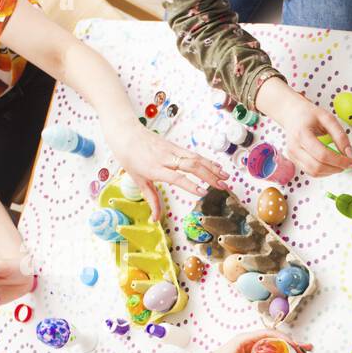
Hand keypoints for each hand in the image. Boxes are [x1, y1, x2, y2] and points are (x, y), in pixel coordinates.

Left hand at [104, 120, 228, 212]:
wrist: (125, 134)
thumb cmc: (130, 158)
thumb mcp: (138, 180)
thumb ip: (151, 199)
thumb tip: (156, 218)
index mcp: (154, 169)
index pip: (176, 177)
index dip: (190, 185)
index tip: (204, 193)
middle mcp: (165, 158)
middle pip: (191, 166)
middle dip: (209, 176)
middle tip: (223, 186)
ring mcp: (172, 150)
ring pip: (195, 158)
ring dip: (212, 168)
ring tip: (226, 177)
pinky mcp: (175, 146)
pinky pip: (193, 154)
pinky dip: (207, 161)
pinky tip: (217, 167)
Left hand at [196, 330, 309, 352]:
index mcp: (245, 339)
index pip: (269, 334)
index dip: (284, 339)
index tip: (295, 346)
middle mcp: (249, 342)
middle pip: (274, 339)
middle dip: (291, 344)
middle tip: (305, 349)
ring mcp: (250, 350)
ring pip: (272, 348)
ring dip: (287, 351)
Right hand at [260, 80, 351, 177]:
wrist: (292, 114)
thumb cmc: (309, 115)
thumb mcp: (328, 119)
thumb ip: (340, 136)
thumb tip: (349, 154)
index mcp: (301, 134)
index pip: (322, 155)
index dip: (339, 161)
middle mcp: (294, 147)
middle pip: (317, 167)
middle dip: (336, 168)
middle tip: (348, 163)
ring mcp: (292, 155)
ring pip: (314, 173)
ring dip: (331, 171)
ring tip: (340, 163)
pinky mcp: (294, 161)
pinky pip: (311, 172)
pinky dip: (324, 171)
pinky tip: (330, 163)